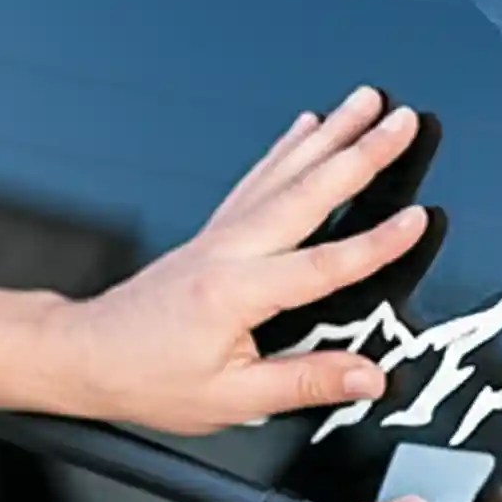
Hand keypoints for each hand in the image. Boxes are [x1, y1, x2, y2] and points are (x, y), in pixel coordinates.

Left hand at [33, 86, 429, 433]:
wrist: (86, 355)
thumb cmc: (148, 377)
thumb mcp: (232, 399)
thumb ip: (305, 383)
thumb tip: (366, 375)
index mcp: (236, 293)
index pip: (322, 264)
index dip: (375, 244)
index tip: (416, 220)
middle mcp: (229, 250)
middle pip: (307, 193)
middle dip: (361, 153)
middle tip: (402, 123)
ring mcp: (220, 235)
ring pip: (284, 172)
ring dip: (331, 133)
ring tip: (366, 102)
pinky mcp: (213, 232)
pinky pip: (257, 178)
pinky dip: (286, 148)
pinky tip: (306, 127)